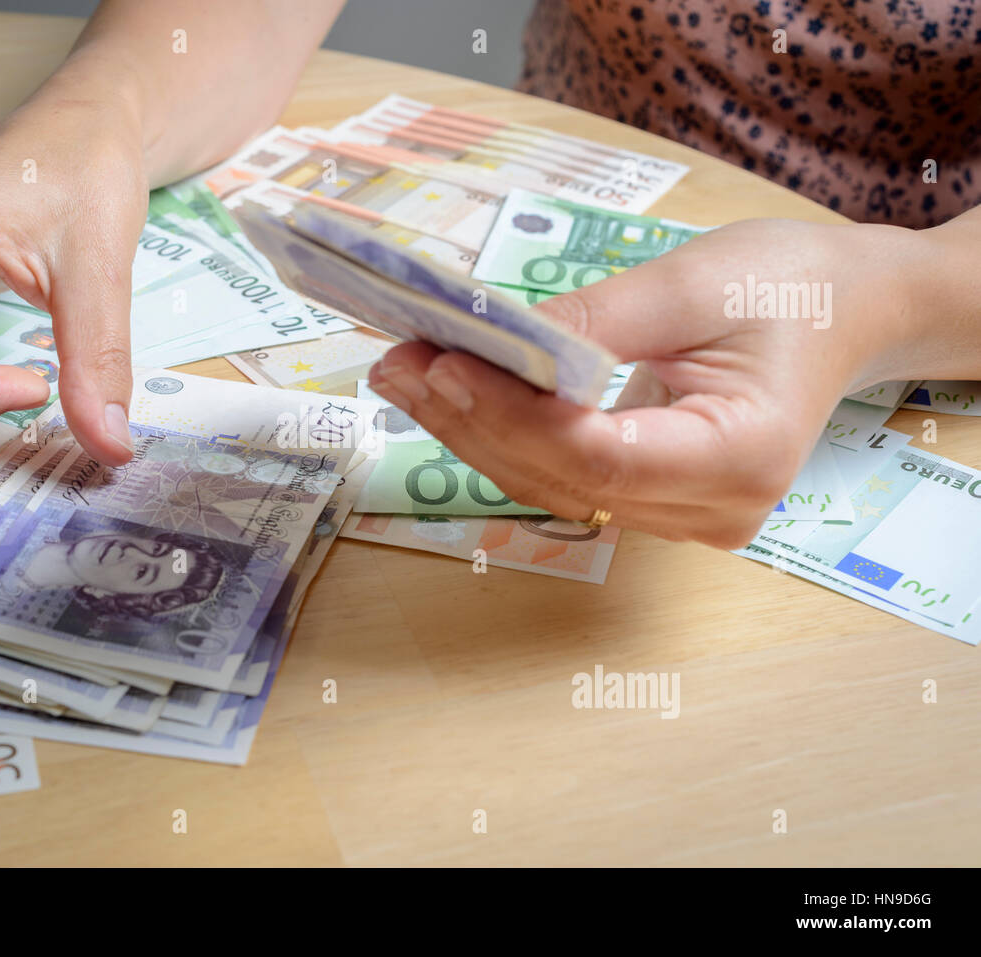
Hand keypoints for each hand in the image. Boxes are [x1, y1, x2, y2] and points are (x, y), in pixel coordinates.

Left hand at [367, 218, 927, 548]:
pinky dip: (507, 436)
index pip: (599, 454)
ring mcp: (682, 516)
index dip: (513, 414)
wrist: (845, 312)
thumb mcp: (691, 283)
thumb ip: (593, 321)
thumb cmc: (788, 287)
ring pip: (552, 486)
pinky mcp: (656, 501)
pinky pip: (565, 479)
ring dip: (474, 431)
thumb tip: (491, 340)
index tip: (442, 362)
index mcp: (741, 457)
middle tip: (399, 362)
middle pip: (562, 477)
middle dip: (472, 420)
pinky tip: (454, 397)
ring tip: (405, 374)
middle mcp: (710, 510)